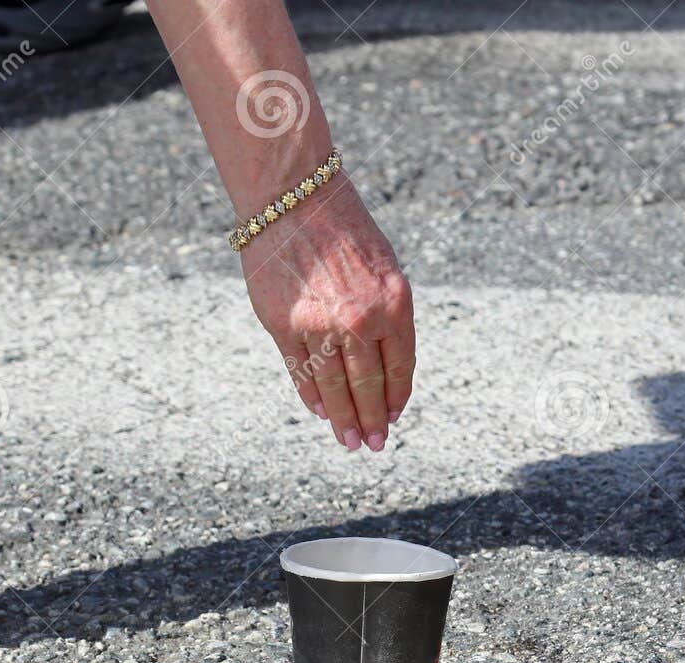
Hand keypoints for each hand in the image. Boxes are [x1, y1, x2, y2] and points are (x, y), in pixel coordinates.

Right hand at [240, 174, 414, 452]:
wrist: (294, 196)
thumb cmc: (343, 228)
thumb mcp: (384, 268)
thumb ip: (387, 315)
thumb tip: (384, 366)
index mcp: (394, 304)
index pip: (400, 367)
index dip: (397, 397)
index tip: (394, 418)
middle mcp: (360, 319)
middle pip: (368, 385)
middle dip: (373, 420)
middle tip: (373, 444)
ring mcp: (320, 325)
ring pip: (335, 387)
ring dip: (343, 418)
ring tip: (349, 440)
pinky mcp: (284, 324)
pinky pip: (302, 371)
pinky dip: (312, 395)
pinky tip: (319, 411)